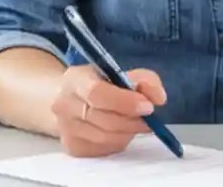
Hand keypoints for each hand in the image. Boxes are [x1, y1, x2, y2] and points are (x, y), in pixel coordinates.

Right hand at [51, 65, 166, 157]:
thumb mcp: (120, 73)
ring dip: (127, 133)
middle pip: (103, 119)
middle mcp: (64, 105)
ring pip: (105, 138)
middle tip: (149, 120)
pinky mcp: (72, 147)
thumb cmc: (99, 84)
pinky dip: (118, 142)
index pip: (97, 93)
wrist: (68, 99)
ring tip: (136, 124)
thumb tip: (158, 98)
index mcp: (75, 79)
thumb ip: (144, 80)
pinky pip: (103, 150)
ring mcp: (65, 128)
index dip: (125, 102)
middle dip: (132, 121)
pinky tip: (120, 132)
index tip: (148, 107)